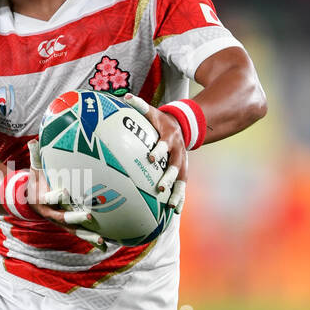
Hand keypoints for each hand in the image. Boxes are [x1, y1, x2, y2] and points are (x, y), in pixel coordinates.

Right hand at [26, 140, 107, 250]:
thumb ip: (35, 156)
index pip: (49, 198)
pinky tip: (105, 245)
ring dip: (87, 235)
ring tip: (101, 240)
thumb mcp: (34, 168)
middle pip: (64, 218)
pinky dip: (91, 240)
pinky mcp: (68, 226)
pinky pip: (80, 234)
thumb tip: (35, 139)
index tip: (65, 192)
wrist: (27, 202)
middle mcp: (51, 213)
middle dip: (76, 218)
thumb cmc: (35, 181)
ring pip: (74, 231)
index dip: (56, 196)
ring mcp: (60, 222)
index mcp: (42, 199)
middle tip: (90, 217)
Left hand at [123, 94, 186, 213]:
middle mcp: (178, 153)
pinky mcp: (184, 172)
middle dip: (168, 177)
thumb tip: (125, 97)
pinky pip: (182, 187)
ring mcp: (183, 164)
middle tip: (160, 188)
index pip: (163, 145)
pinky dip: (179, 199)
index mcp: (169, 138)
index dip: (158, 150)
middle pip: (174, 167)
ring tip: (171, 207)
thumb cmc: (160, 121)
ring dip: (177, 194)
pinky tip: (175, 212)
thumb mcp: (152, 112)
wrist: (183, 126)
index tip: (151, 156)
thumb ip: (139, 105)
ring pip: (182, 181)